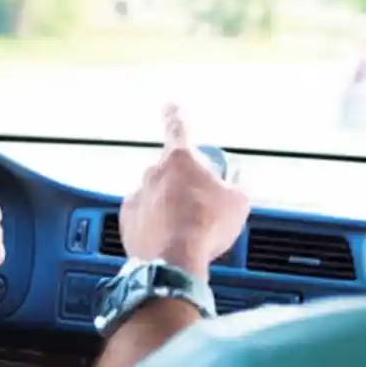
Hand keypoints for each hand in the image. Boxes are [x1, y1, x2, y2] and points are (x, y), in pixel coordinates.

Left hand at [119, 106, 248, 279]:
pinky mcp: (127, 219)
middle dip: (182, 183)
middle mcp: (154, 172)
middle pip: (169, 169)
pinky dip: (154, 223)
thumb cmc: (207, 227)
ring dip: (167, 205)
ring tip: (184, 229)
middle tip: (198, 205)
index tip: (171, 106)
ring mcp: (138, 195)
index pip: (177, 128)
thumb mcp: (237, 202)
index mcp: (180, 160)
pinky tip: (168, 238)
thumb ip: (235, 185)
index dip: (176, 115)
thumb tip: (235, 182)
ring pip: (155, 194)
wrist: (175, 261)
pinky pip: (144, 215)